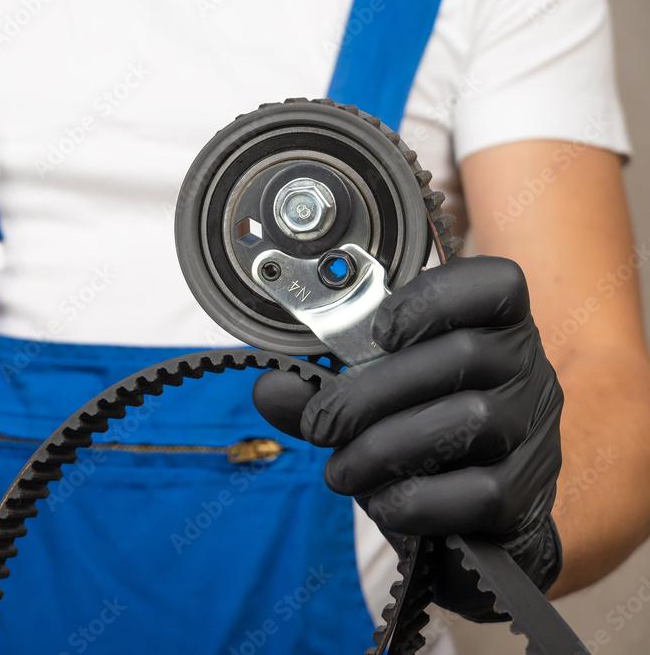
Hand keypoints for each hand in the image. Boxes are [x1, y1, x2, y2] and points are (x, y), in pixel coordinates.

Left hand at [253, 257, 562, 618]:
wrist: (470, 520)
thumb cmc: (417, 437)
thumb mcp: (367, 403)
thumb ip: (320, 390)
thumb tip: (270, 388)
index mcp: (491, 329)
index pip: (495, 284)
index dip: (435, 297)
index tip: (378, 331)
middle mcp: (527, 372)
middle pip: (462, 356)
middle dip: (370, 394)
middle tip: (321, 425)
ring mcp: (534, 434)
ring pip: (468, 421)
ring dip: (384, 448)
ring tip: (341, 469)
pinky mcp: (526, 495)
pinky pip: (477, 492)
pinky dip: (416, 499)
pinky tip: (383, 501)